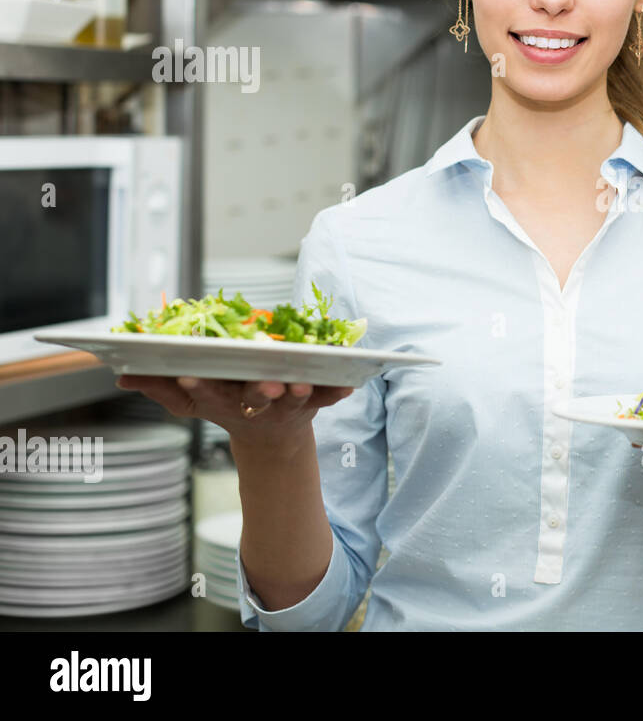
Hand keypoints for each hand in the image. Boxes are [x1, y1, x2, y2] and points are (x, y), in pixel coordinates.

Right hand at [115, 375, 352, 454]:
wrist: (272, 438)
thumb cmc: (227, 404)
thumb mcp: (191, 401)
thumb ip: (159, 386)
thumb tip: (121, 375)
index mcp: (225, 401)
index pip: (208, 395)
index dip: (200, 388)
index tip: (190, 376)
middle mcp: (257, 405)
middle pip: (257, 399)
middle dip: (260, 392)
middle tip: (266, 383)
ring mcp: (288, 405)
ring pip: (296, 399)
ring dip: (300, 392)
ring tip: (302, 382)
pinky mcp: (316, 402)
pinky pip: (331, 397)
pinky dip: (340, 391)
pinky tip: (350, 384)